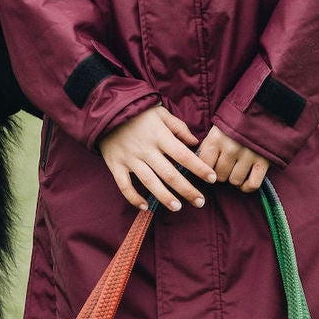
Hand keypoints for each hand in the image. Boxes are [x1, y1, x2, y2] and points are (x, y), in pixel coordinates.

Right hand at [98, 106, 216, 212]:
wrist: (106, 110)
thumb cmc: (138, 113)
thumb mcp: (161, 113)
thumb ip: (179, 127)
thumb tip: (195, 142)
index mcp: (159, 136)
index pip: (183, 155)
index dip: (199, 167)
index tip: (212, 179)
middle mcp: (146, 149)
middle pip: (169, 173)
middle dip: (186, 190)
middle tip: (200, 202)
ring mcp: (130, 158)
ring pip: (149, 182)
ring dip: (164, 197)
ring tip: (177, 208)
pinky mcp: (116, 165)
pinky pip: (124, 185)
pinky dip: (133, 197)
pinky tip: (144, 207)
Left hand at [197, 125, 269, 193]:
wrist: (262, 110)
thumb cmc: (234, 123)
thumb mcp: (216, 130)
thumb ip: (206, 147)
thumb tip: (196, 165)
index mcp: (216, 139)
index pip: (204, 166)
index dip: (205, 167)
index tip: (211, 164)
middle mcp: (231, 148)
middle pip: (219, 176)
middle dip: (221, 173)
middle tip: (225, 165)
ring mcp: (248, 155)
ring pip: (234, 181)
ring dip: (234, 178)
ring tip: (236, 169)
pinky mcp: (263, 161)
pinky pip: (252, 184)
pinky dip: (247, 186)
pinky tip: (245, 180)